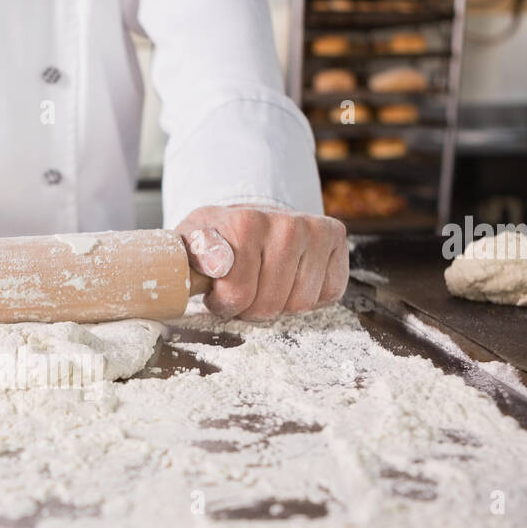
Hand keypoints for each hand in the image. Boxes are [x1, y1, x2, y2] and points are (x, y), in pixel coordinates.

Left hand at [177, 205, 348, 319]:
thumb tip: (218, 263)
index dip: (224, 304)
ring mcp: (316, 230)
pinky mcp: (336, 239)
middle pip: (270, 305)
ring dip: (279, 306)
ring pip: (300, 305)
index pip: (238, 294)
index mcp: (246, 223)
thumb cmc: (217, 239)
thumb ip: (195, 254)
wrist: (247, 218)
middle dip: (250, 309)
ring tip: (262, 286)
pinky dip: (307, 297)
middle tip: (241, 292)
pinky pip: (328, 294)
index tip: (216, 291)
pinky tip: (290, 281)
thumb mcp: (189, 243)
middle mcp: (287, 224)